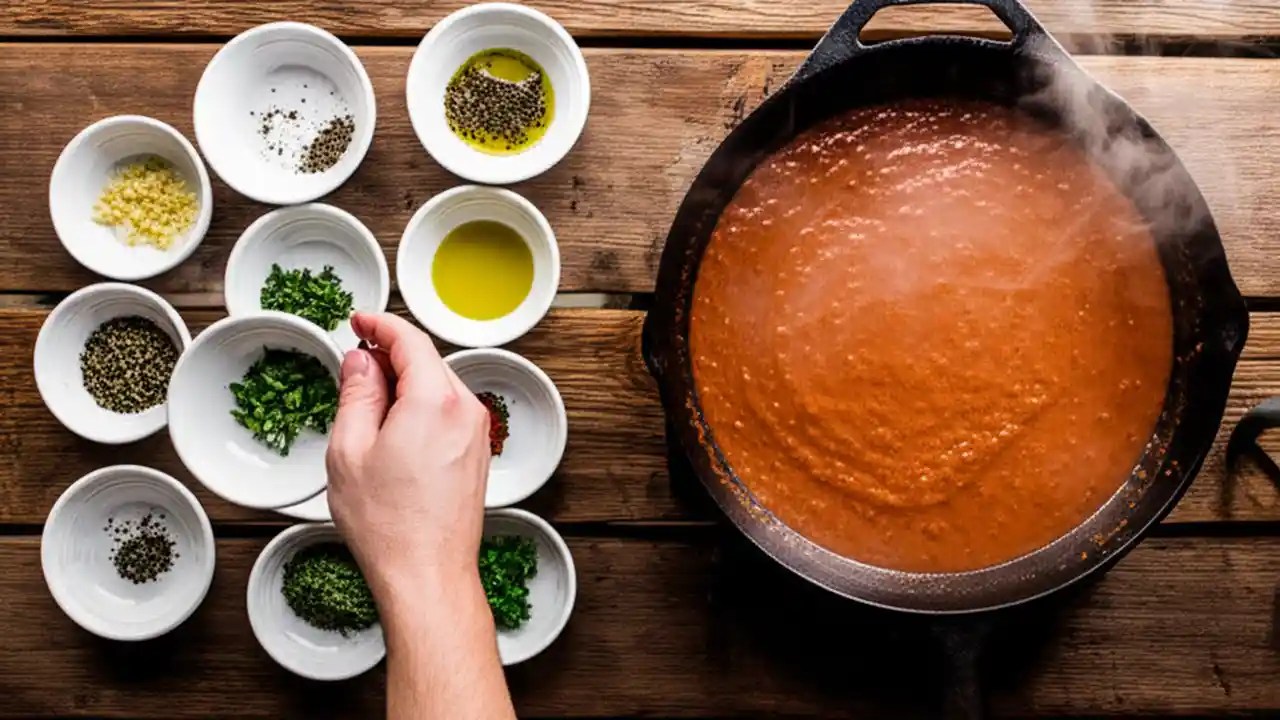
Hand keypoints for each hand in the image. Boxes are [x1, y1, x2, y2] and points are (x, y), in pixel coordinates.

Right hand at [325, 312, 490, 594]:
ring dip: (405, 385)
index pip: (410, 340)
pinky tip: (395, 432)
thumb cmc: (388, 524)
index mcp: (436, 400)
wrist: (428, 574)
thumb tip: (360, 360)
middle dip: (389, 357)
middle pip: (427, 362)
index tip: (358, 321)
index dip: (380, 325)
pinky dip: (422, 408)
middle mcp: (467, 410)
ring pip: (438, 387)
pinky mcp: (478, 453)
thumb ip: (356, 394)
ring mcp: (478, 433)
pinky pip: (449, 413)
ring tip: (368, 412)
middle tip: (354, 369)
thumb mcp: (350, 450)